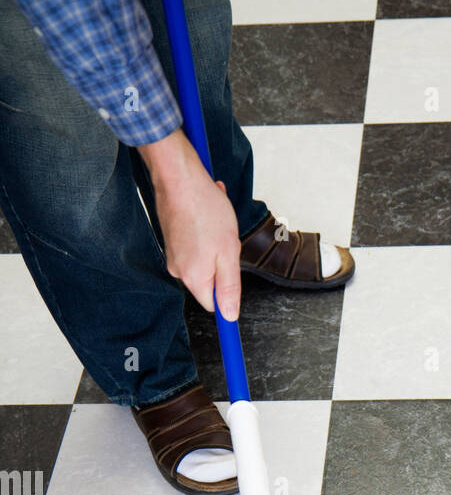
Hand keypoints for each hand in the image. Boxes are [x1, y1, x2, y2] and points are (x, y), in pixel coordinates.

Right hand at [138, 128, 241, 320]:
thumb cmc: (205, 210)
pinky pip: (195, 244)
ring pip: (204, 259)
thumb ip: (229, 287)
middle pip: (209, 280)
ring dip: (216, 244)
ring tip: (216, 222)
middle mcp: (179, 270)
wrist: (179, 178)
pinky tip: (208, 214)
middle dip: (223, 262)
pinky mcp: (172, 239)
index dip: (227, 294)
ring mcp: (173, 254)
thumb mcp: (228, 254)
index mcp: (194, 278)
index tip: (234, 276)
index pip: (213, 305)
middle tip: (226, 240)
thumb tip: (229, 316)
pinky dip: (206, 231)